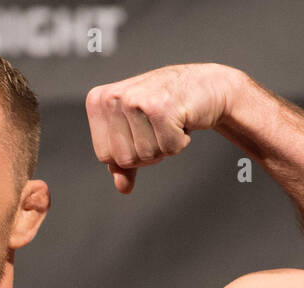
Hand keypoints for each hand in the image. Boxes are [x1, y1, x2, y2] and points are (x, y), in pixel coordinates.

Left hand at [85, 63, 243, 192]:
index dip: (129, 152)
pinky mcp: (161, 108)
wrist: (204, 84)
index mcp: (98, 100)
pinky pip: (168, 149)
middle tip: (159, 125)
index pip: (104, 155)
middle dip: (147, 151)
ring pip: (146, 155)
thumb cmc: (167, 105)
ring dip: (165, 145)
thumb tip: (122, 187)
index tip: (142, 130)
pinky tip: (182, 118)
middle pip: (124, 159)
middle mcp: (112, 97)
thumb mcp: (137, 131)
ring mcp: (135, 101)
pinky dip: (180, 141)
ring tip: (170, 121)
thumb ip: (123, 160)